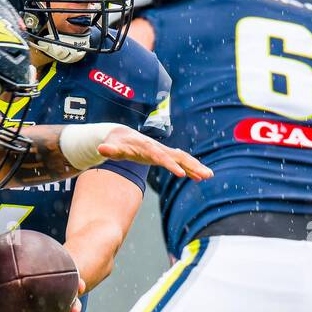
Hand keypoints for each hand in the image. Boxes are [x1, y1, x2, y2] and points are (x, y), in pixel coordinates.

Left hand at [99, 125, 213, 180]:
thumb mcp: (111, 146)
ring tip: (210, 175)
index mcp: (147, 147)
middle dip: (192, 166)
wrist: (121, 135)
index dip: (170, 165)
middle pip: (178, 157)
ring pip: (183, 158)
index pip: (161, 157)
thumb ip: (109, 149)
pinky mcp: (165, 155)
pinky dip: (190, 168)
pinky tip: (201, 177)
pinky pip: (180, 162)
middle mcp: (159, 148)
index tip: (180, 174)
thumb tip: (101, 149)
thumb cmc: (116, 143)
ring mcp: (163, 151)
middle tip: (206, 174)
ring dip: (196, 166)